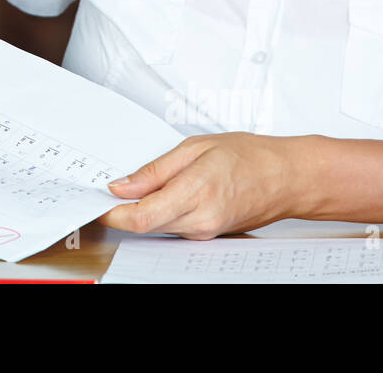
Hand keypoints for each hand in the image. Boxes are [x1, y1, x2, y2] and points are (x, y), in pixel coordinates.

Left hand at [98, 132, 312, 238]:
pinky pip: (173, 225)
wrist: (287, 177)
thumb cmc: (250, 157)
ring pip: (157, 226)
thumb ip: (155, 170)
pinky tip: (163, 193)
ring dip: (141, 209)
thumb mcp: (196, 148)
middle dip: (121, 209)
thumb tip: (122, 186)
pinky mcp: (207, 235)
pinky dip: (161, 211)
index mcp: (195, 194)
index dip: (111, 212)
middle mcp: (199, 221)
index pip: (140, 216)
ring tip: (139, 184)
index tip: (95, 200)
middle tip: (108, 187)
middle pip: (144, 224)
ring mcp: (204, 232)